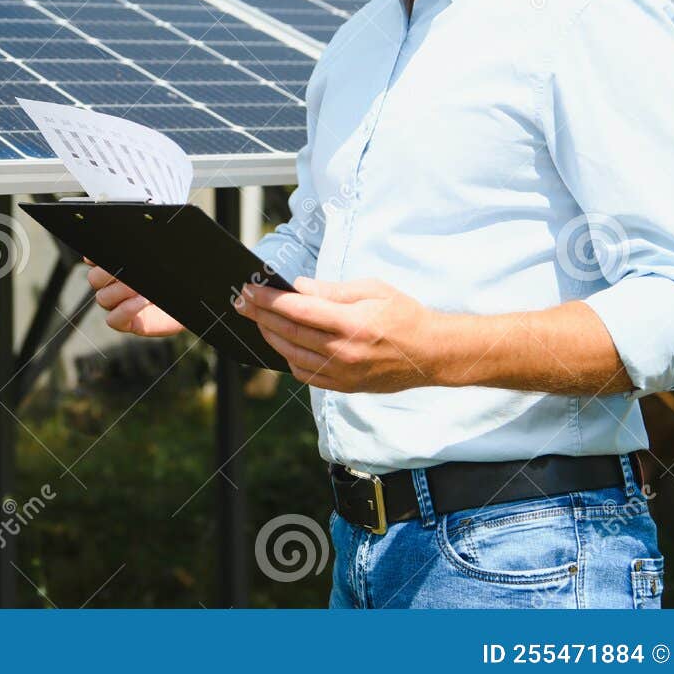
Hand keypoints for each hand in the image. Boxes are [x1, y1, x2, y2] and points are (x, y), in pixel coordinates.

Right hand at [85, 260, 184, 336]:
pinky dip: (125, 310)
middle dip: (108, 274)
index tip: (101, 255)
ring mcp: (120, 305)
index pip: (94, 261)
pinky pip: (113, 320)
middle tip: (129, 271)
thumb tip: (131, 235)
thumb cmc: (176, 275)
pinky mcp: (128, 323)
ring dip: (121, 291)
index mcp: (118, 267)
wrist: (193, 298)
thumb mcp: (161, 259)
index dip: (94, 258)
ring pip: (103, 298)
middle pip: (94, 279)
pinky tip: (143, 302)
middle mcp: (114, 286)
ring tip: (141, 288)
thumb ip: (144, 251)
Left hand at [234, 276, 445, 391]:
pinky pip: (305, 373)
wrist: (431, 354)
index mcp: (351, 323)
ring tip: (258, 320)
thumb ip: (332, 291)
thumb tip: (298, 287)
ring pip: (291, 354)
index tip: (249, 290)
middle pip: (288, 332)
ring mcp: (342, 373)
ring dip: (269, 336)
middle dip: (260, 315)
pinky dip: (289, 357)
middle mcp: (343, 352)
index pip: (297, 310)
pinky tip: (284, 343)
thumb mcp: (372, 290)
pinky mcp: (343, 386)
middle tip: (242, 302)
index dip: (268, 300)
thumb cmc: (404, 315)